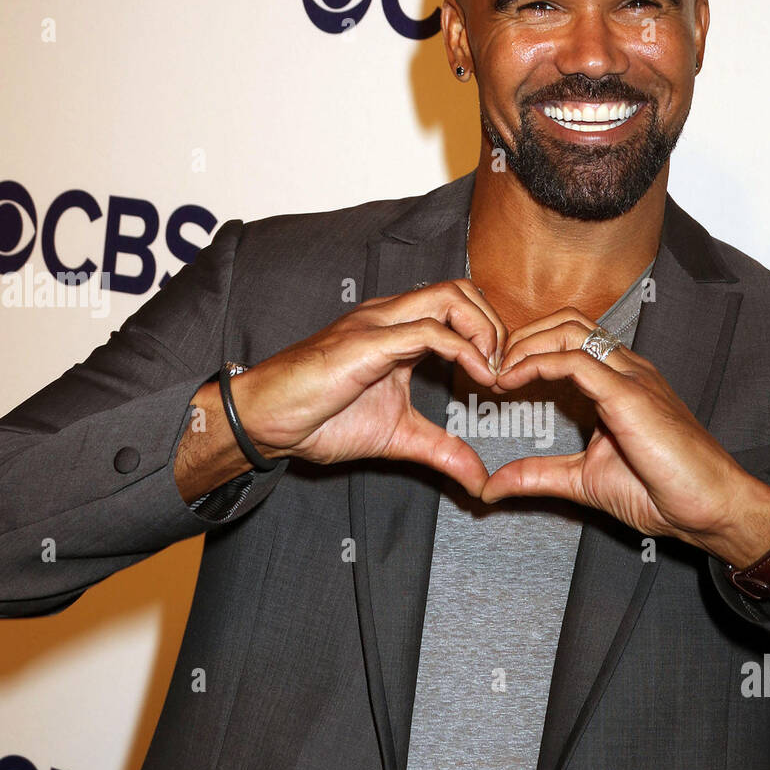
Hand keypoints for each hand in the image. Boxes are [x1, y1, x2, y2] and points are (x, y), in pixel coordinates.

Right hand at [231, 280, 506, 496]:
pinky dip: (464, 351)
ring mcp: (379, 325)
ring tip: (491, 373)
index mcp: (399, 331)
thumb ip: (443, 451)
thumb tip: (479, 480)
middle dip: (496, 326)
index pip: (460, 306)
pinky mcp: (368, 342)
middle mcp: (392, 317)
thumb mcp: (399, 438)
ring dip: (485, 332)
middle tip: (502, 371)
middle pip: (463, 289)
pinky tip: (476, 379)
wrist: (267, 421)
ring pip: (450, 296)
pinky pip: (428, 331)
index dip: (491, 335)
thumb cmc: (320, 419)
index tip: (502, 378)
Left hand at [479, 307, 769, 571]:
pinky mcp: (629, 393)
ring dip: (522, 345)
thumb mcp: (583, 481)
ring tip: (496, 372)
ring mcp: (630, 376)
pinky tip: (511, 382)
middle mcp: (626, 369)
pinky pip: (574, 361)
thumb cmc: (664, 490)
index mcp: (619, 382)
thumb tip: (493, 485)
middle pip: (565, 321)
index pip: (568, 339)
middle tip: (488, 367)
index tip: (495, 378)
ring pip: (567, 329)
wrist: (709, 507)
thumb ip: (538, 476)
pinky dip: (535, 364)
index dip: (527, 349)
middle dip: (519, 337)